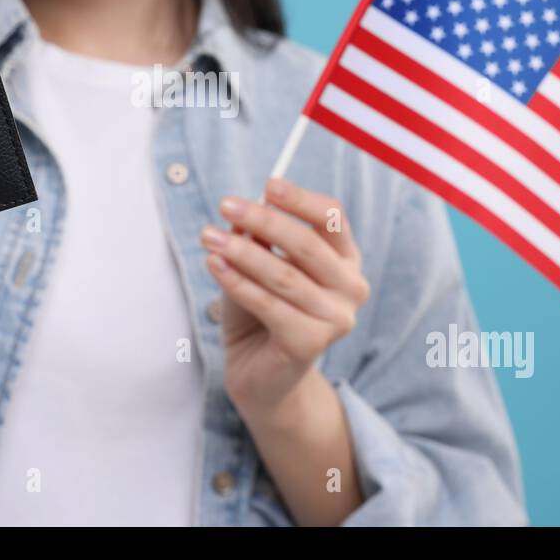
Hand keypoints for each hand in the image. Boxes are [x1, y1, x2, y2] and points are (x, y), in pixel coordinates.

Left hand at [200, 176, 369, 421]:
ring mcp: (337, 318)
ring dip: (241, 252)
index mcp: (345, 259)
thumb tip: (243, 215)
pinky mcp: (312, 343)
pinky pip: (269, 304)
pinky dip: (238, 283)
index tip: (268, 185)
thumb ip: (257, 239)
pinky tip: (214, 265)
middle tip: (225, 205)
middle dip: (264, 220)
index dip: (301, 200)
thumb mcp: (257, 265)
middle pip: (308, 244)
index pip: (333, 218)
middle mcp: (351, 287)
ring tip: (208, 237)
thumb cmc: (261, 311)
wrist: (261, 375)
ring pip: (284, 275)